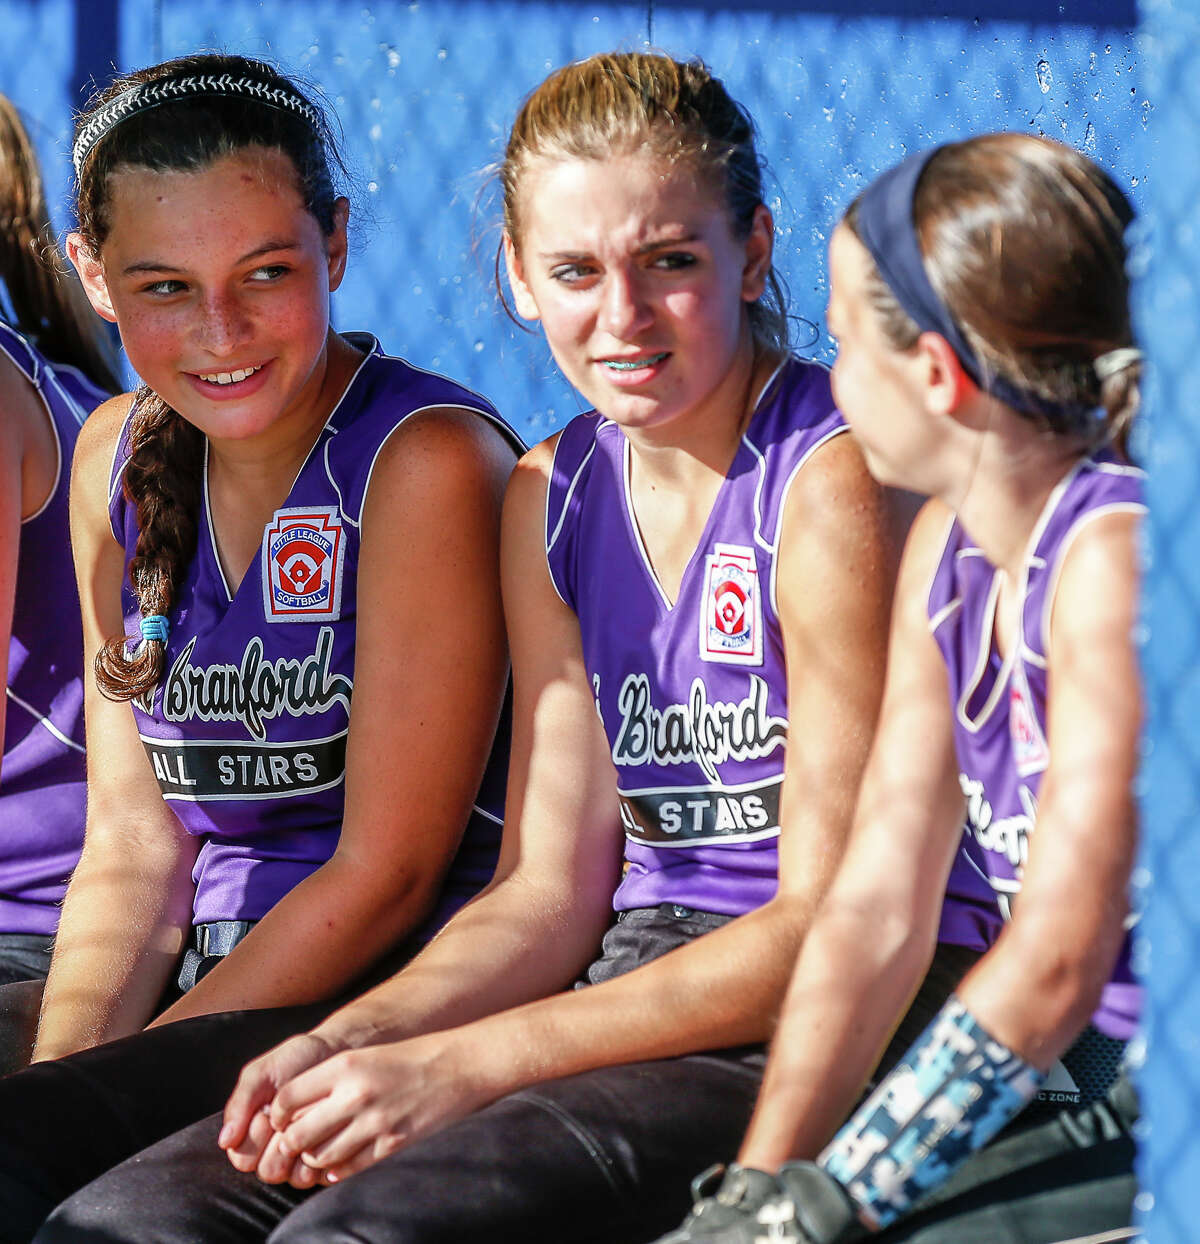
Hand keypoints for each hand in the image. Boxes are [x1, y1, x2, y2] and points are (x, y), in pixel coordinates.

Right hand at [219, 1032, 337, 1182]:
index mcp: (253, 1134)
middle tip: (293, 1115)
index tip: (268, 1111)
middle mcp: (275, 1151)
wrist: (339, 1049)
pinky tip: (331, 1128)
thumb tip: (225, 1141)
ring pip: (294, 1178)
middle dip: (281, 1143)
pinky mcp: (328, 1160)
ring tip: (313, 1118)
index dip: (256, 1136)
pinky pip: (324, 1173)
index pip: (243, 1159)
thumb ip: (240, 1103)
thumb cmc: (297, 1060)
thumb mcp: (263, 1072)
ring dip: (305, 1147)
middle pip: (268, 1172)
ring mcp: (302, 1158)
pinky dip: (327, 1152)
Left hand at [261, 1030, 500, 1186]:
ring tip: (323, 1151)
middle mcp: (355, 1094)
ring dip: (316, 1159)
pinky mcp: (393, 1145)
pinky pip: (349, 1170)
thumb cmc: (411, 1058)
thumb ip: (329, 1080)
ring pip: (320, 1157)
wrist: (461, 1065)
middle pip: (296, 1134)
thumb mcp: (365, 1056)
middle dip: (292, 1143)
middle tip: (298, 1143)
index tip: (283, 1120)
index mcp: (345, 1065)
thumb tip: (292, 1113)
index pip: (286, 1099)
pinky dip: (339, 1171)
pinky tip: (343, 1163)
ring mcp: (374, 1123)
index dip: (277, 1115)